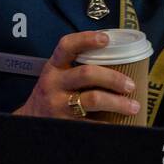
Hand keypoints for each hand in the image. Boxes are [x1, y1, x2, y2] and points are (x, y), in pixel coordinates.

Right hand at [12, 31, 141, 119]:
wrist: (29, 124)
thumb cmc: (52, 95)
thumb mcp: (57, 77)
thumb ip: (78, 68)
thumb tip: (118, 59)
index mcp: (54, 67)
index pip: (67, 46)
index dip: (86, 39)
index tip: (106, 39)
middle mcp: (54, 83)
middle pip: (87, 74)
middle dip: (113, 78)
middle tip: (130, 85)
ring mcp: (58, 104)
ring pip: (93, 99)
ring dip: (117, 103)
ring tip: (133, 106)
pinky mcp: (63, 124)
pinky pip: (91, 123)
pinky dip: (109, 125)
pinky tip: (121, 125)